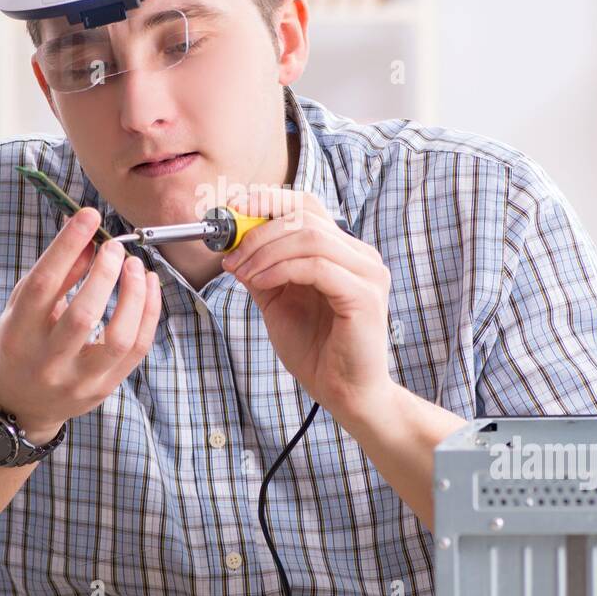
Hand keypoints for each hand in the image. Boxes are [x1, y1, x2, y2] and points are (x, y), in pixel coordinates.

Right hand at [0, 208, 161, 439]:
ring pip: (118, 338)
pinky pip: (137, 350)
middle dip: (105, 273)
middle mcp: (47, 360)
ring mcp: (78, 380)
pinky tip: (149, 286)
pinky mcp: (104, 388)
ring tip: (136, 266)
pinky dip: (149, 313)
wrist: (19, 403)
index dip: (67, 247)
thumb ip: (53, 274)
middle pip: (83, 315)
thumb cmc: (22, 343)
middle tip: (115, 247)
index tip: (88, 217)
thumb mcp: (22, 307)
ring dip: (135, 295)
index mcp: (18, 333)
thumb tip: (87, 237)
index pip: (43, 285)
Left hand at [221, 187, 393, 421]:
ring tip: (240, 272)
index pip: (306, 205)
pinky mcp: (364, 295)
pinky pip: (317, 266)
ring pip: (309, 236)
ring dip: (264, 250)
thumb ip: (261, 270)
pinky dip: (281, 269)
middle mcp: (361, 255)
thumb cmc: (317, 350)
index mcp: (344, 251)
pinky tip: (261, 283)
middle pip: (305, 215)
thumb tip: (232, 244)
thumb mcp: (277, 301)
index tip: (231, 212)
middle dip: (258, 228)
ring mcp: (367, 273)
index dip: (267, 201)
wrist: (344, 394)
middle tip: (229, 252)